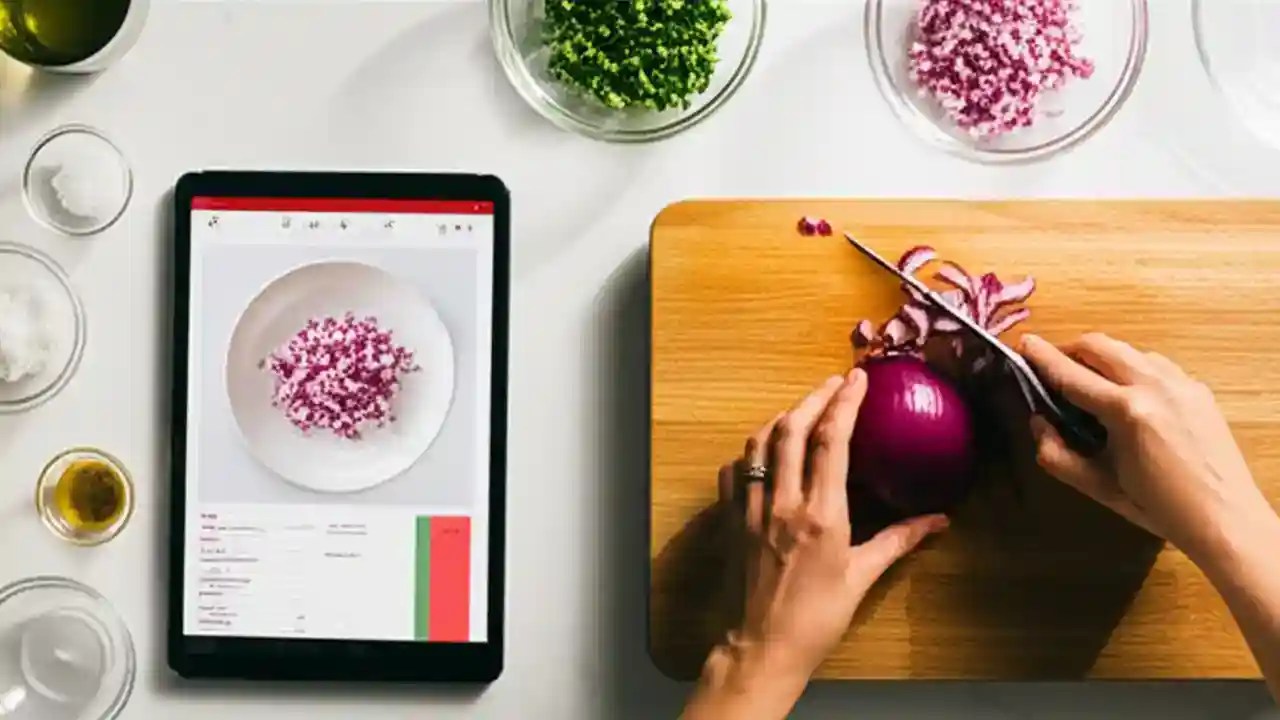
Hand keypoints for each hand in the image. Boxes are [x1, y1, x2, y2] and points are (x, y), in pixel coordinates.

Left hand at [684, 370, 947, 719]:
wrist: (761, 647)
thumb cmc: (817, 617)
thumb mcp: (862, 577)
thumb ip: (898, 541)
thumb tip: (939, 520)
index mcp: (820, 513)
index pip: (831, 441)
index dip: (845, 403)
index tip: (858, 379)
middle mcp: (782, 501)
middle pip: (792, 429)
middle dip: (814, 397)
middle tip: (834, 382)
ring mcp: (750, 508)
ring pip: (759, 443)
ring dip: (781, 417)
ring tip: (802, 408)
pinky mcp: (729, 519)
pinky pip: (734, 470)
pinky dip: (750, 450)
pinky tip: (764, 450)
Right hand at [1021, 333, 1271, 558]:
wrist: (1224, 517)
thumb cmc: (1157, 507)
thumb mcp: (1098, 487)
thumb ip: (1056, 454)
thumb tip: (1038, 421)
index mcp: (1125, 411)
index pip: (1072, 374)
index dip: (1042, 357)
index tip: (1025, 343)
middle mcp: (1154, 386)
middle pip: (1100, 345)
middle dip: (1070, 349)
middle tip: (1053, 366)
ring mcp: (1180, 383)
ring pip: (1128, 350)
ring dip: (1102, 358)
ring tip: (1091, 383)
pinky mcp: (1197, 388)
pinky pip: (1155, 364)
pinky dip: (1131, 369)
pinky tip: (1129, 395)